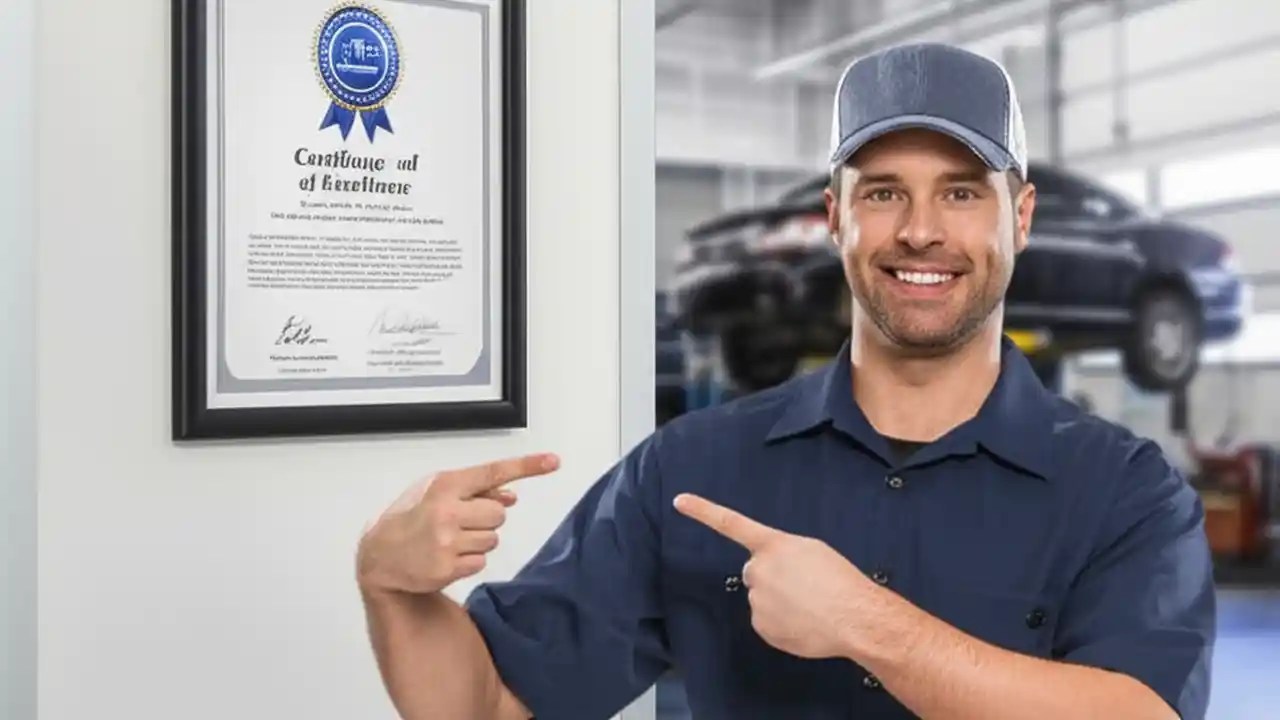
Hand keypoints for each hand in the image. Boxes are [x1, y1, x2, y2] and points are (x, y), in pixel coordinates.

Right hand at [357, 453, 559, 594]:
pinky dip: (469, 560)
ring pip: (493, 538)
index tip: (553, 461)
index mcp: (445, 486)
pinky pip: (481, 561)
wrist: (380, 558)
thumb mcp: (437, 494)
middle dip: (486, 519)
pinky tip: (446, 556)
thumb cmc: (411, 521)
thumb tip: (512, 497)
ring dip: (478, 540)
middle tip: (460, 523)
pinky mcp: (448, 568)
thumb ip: (476, 492)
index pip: (492, 472)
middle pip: (499, 513)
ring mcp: (447, 541)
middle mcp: (447, 511)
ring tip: (449, 540)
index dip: (526, 466)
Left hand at [673, 493, 872, 658]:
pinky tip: (804, 622)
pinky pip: (767, 622)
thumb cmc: (840, 580)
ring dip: (779, 601)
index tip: (679, 501)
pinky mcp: (761, 627)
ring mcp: (756, 600)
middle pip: (755, 572)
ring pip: (762, 598)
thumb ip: (784, 553)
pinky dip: (782, 623)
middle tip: (803, 586)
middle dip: (772, 577)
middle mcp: (757, 570)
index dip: (703, 511)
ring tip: (810, 605)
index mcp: (772, 545)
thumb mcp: (812, 550)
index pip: (731, 523)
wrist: (853, 617)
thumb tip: (776, 572)